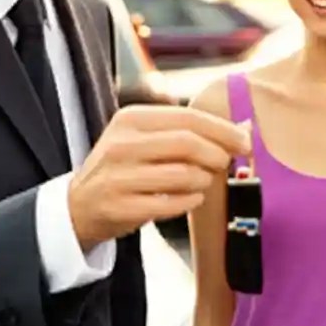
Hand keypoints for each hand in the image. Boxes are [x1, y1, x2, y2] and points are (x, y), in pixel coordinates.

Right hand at [68, 105, 250, 250]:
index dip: (223, 130)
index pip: (188, 118)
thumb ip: (186, 131)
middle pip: (187, 143)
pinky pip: (172, 204)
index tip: (245, 141)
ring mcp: (119, 177)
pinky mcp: (122, 207)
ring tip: (202, 182)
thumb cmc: (124, 168)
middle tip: (225, 164)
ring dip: (204, 181)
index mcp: (130, 119)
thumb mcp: (143, 138)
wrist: (80, 205)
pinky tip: (190, 198)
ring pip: (183, 175)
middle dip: (217, 154)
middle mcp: (122, 145)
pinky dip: (191, 201)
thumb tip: (242, 129)